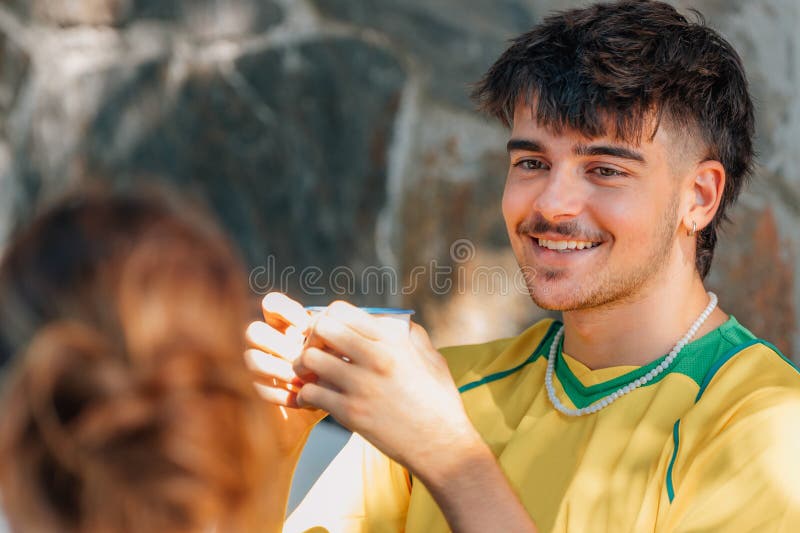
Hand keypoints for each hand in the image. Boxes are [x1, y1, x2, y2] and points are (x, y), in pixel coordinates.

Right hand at [245, 292, 326, 456]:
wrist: (324, 409)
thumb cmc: (337, 374)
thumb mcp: (338, 355)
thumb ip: (333, 341)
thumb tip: (336, 335)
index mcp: (285, 325)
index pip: (270, 303)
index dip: (284, 311)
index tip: (307, 327)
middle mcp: (266, 343)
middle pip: (253, 330)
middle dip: (278, 345)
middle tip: (300, 357)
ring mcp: (257, 367)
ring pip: (251, 358)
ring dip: (279, 370)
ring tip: (302, 382)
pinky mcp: (256, 391)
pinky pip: (256, 387)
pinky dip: (280, 394)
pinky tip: (300, 400)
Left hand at [293, 301, 483, 480]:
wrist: (442, 446)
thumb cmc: (439, 402)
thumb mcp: (432, 358)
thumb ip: (410, 335)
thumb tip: (390, 320)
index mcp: (394, 340)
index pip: (342, 310)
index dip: (328, 318)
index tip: (330, 334)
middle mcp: (376, 357)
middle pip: (321, 327)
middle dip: (312, 337)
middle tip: (318, 352)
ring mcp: (361, 385)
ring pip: (309, 359)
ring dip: (304, 366)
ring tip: (312, 376)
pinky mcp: (351, 413)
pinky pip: (310, 392)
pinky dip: (305, 395)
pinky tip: (315, 399)